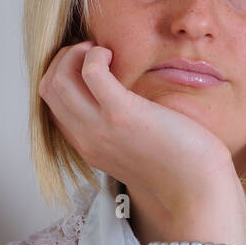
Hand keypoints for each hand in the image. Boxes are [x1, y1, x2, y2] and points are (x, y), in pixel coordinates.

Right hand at [38, 41, 243, 218]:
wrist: (197, 192)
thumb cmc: (180, 168)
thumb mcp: (138, 150)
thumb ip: (122, 132)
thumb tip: (127, 102)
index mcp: (89, 148)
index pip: (53, 106)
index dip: (64, 76)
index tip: (89, 65)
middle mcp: (88, 139)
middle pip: (48, 88)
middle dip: (64, 59)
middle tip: (92, 52)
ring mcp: (100, 128)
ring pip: (57, 79)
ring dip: (74, 53)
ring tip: (101, 52)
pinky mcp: (122, 114)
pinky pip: (90, 72)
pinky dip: (95, 54)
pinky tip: (113, 55)